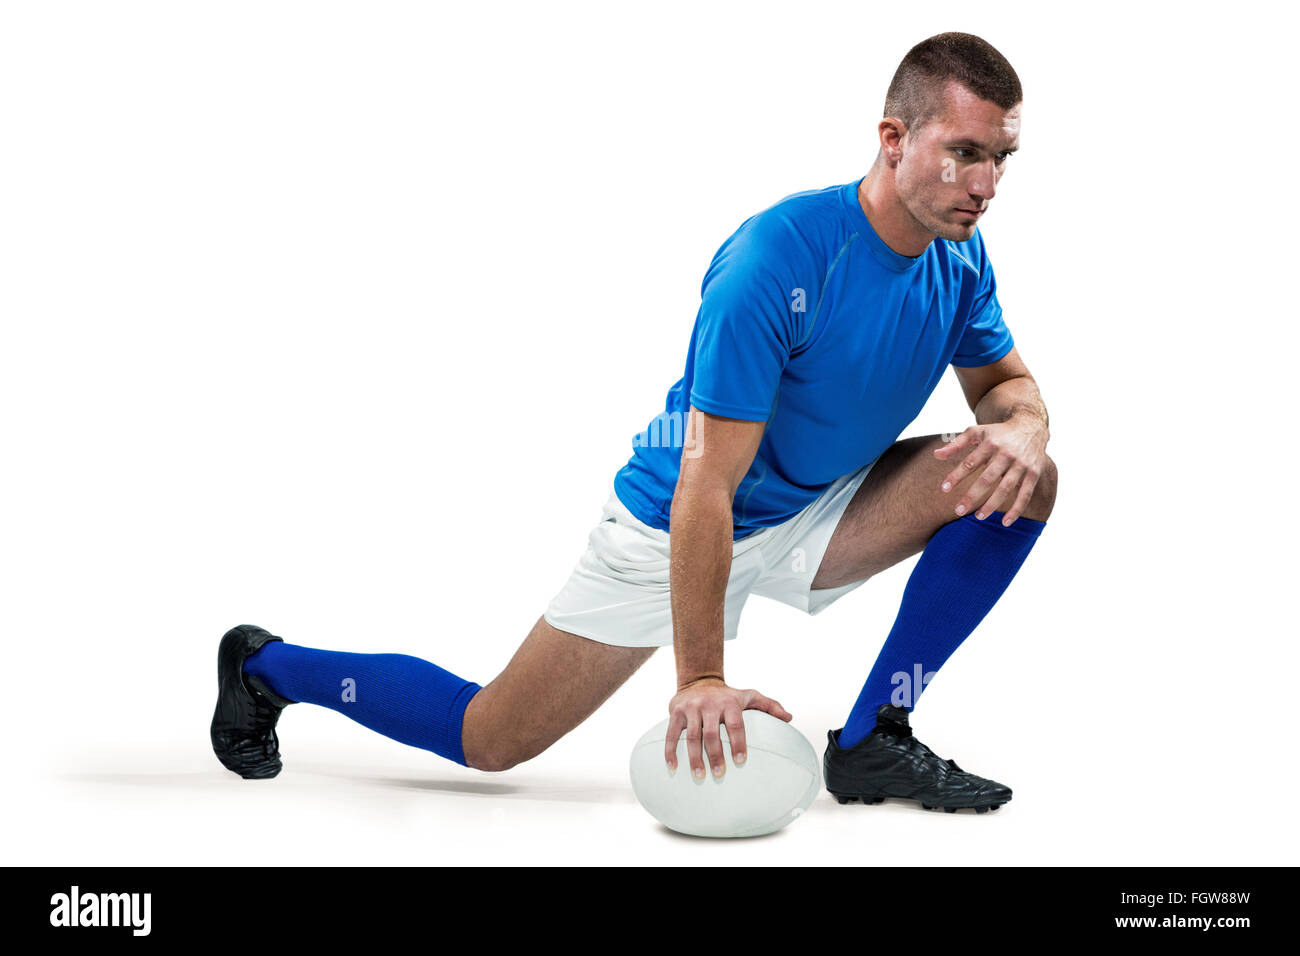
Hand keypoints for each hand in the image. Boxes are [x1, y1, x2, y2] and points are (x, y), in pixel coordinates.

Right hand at [664, 677, 791, 778]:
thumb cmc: (727, 695)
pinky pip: (671, 734)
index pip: (735, 724)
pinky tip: (673, 767)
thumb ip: (769, 705)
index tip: (741, 762)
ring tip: (700, 776)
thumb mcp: (749, 695)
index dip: (738, 743)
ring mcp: (691, 708)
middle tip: (720, 774)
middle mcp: (709, 704)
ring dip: (694, 758)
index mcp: (729, 702)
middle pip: (711, 733)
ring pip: (691, 736)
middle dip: (715, 755)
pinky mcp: (676, 712)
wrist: (698, 680)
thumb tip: (789, 718)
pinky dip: (670, 751)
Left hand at [934, 419, 1048, 525]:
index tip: (943, 489)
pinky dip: (1016, 510)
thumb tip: (936, 455)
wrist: (1031, 427)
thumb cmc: (998, 433)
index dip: (956, 476)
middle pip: (987, 478)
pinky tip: (1005, 523)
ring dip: (991, 505)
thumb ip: (956, 444)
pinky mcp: (1033, 474)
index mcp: (990, 444)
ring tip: (978, 517)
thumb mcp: (977, 432)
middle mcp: (1006, 454)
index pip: (970, 462)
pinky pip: (1025, 495)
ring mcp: (1021, 465)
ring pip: (1005, 489)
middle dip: (972, 496)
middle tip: (958, 510)